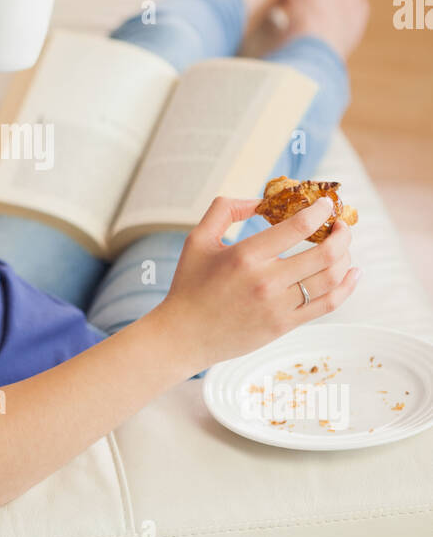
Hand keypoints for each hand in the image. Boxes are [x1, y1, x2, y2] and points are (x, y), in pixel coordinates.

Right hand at [159, 195, 359, 372]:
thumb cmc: (189, 285)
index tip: (327, 203)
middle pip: (325, 253)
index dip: (320, 210)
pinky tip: (353, 273)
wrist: (184, 335)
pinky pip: (327, 304)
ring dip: (346, 257)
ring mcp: (278, 306)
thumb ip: (225, 209)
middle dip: (342, 233)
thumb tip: (260, 201)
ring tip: (343, 245)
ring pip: (330, 278)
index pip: (298, 227)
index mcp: (246, 255)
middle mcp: (266, 281)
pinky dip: (347, 286)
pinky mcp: (284, 325)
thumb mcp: (197, 239)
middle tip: (342, 224)